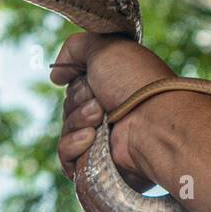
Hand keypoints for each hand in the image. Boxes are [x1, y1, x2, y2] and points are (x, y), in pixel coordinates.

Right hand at [50, 33, 175, 189]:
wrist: (153, 124)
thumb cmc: (135, 83)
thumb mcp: (107, 47)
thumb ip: (77, 47)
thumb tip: (56, 75)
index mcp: (116, 87)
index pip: (77, 85)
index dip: (78, 82)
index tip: (91, 79)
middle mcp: (112, 111)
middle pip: (69, 106)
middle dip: (78, 101)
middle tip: (100, 103)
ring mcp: (105, 139)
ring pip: (66, 129)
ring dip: (78, 121)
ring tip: (101, 120)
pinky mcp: (98, 164)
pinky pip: (66, 155)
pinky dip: (73, 145)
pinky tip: (90, 140)